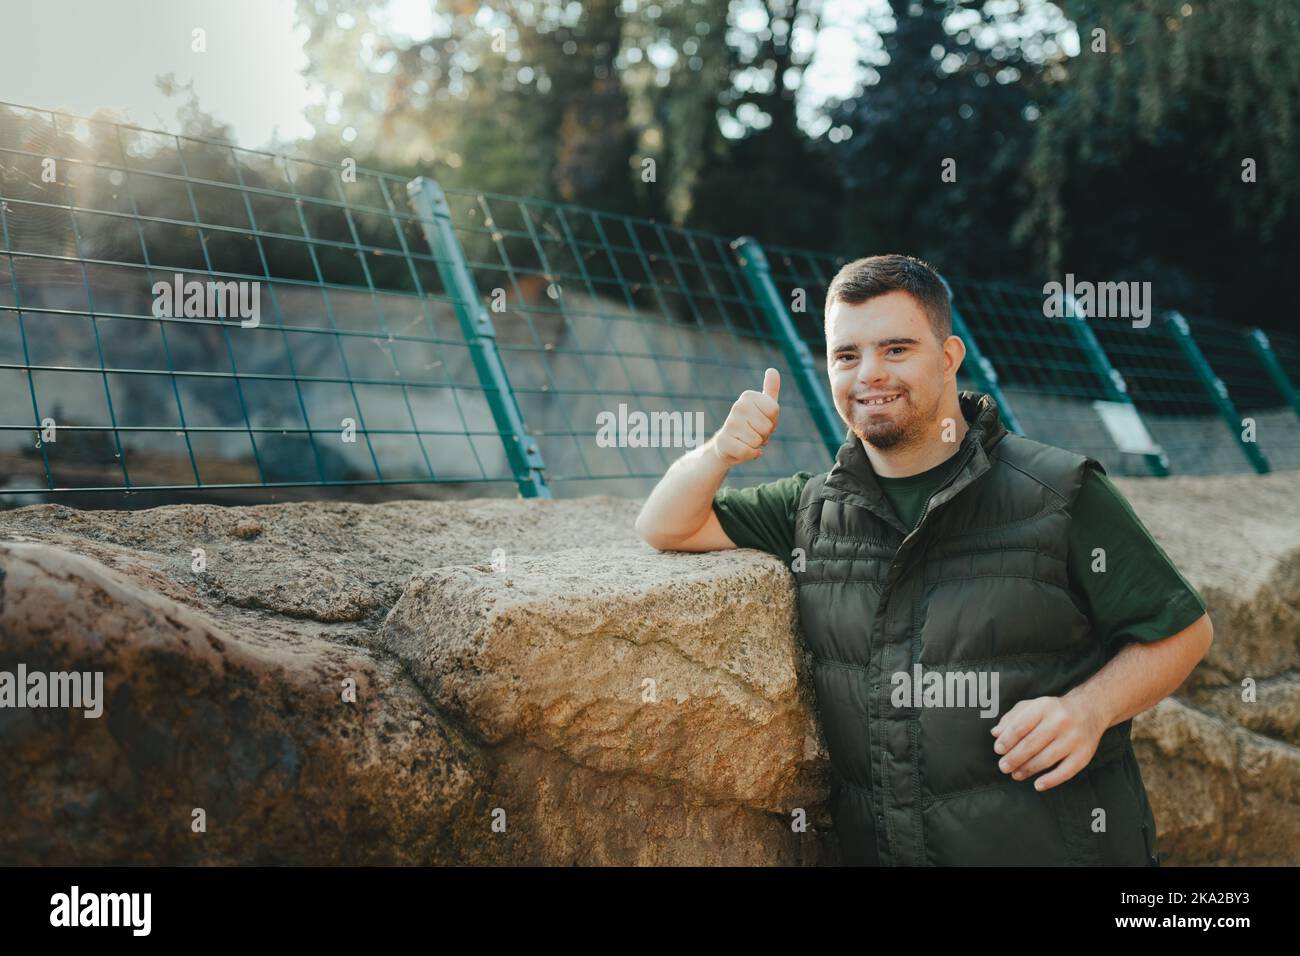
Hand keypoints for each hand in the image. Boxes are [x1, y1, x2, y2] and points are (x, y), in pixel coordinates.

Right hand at [712, 367, 779, 465]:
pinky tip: (744, 450)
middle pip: (767, 427)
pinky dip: (750, 455)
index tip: (762, 421)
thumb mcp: (763, 406)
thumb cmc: (750, 425)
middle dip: (765, 435)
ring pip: (758, 440)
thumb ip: (770, 389)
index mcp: (747, 396)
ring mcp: (729, 424)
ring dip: (756, 445)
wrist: (728, 445)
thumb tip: (772, 370)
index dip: (773, 420)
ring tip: (747, 440)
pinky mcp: (724, 441)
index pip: (774, 410)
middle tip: (754, 432)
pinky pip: (748, 451)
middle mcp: (737, 407)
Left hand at [990, 694, 1105, 791]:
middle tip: (1003, 767)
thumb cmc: (1053, 711)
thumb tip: (995, 733)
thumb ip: (1012, 718)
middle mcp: (1060, 721)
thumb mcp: (1032, 706)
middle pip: (1031, 744)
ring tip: (1015, 775)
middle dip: (1014, 758)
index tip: (998, 750)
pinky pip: (1065, 772)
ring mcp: (1074, 739)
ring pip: (1045, 759)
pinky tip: (1037, 785)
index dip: (1007, 740)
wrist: (1089, 711)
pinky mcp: (1083, 755)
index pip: (1020, 726)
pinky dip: (1050, 781)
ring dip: (1027, 770)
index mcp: (1044, 707)